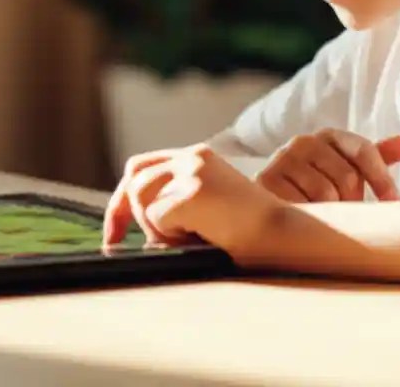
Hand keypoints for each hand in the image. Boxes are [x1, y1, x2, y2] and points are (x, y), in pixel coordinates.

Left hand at [103, 145, 283, 259]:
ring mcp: (193, 170)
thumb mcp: (206, 208)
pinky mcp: (194, 191)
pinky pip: (159, 220)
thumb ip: (174, 203)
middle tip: (123, 243)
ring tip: (193, 237)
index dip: (120, 200)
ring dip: (159, 229)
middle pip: (134, 181)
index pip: (141, 167)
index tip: (114, 234)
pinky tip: (204, 236)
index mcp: (197, 156)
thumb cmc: (250, 233)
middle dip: (126, 214)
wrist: (286, 234)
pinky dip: (174, 237)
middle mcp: (193, 156)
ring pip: (143, 201)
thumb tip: (136, 225)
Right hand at [256, 130, 399, 202]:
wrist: (269, 196)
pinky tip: (305, 216)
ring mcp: (283, 159)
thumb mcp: (347, 168)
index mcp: (329, 136)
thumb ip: (376, 157)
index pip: (363, 150)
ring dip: (330, 212)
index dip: (381, 178)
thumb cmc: (318, 183)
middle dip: (353, 201)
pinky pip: (301, 205)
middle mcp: (304, 141)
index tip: (394, 202)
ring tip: (323, 215)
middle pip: (347, 176)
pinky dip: (309, 216)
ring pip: (325, 194)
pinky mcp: (266, 179)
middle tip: (346, 214)